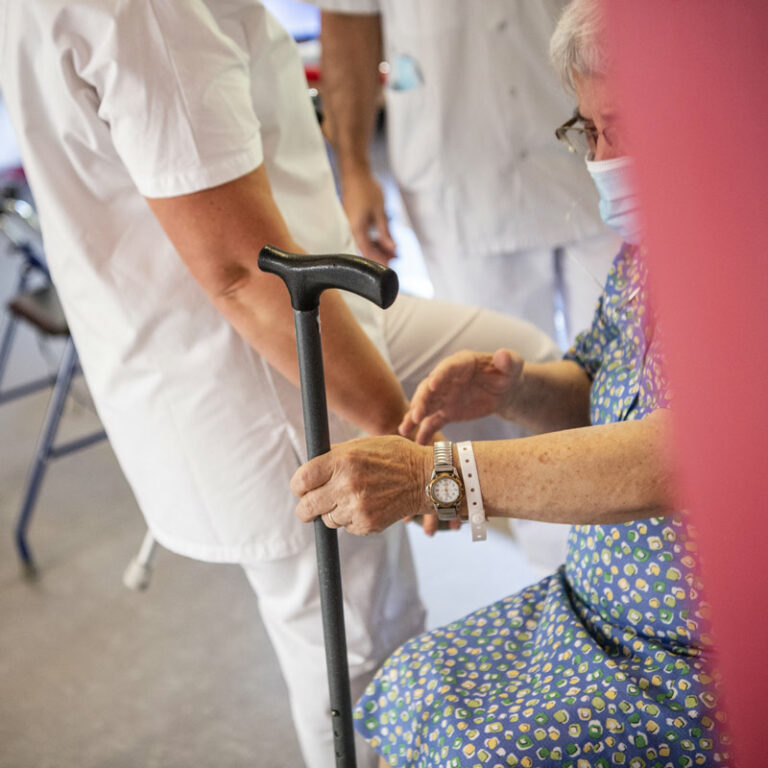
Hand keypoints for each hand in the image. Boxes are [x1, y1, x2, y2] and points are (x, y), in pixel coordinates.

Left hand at [291, 436, 431, 534]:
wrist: (425, 478)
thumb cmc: (392, 457)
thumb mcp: (360, 446)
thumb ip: (332, 456)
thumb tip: (307, 470)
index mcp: (341, 460)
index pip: (300, 481)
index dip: (298, 487)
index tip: (302, 489)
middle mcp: (346, 484)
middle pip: (305, 508)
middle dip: (305, 508)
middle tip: (310, 505)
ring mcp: (356, 507)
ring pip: (326, 519)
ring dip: (332, 512)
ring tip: (352, 498)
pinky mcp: (367, 524)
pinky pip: (346, 527)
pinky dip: (352, 520)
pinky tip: (367, 505)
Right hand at [341, 170, 395, 264]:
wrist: (354, 173)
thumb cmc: (366, 189)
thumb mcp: (380, 212)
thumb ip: (385, 232)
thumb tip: (392, 248)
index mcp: (357, 229)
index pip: (368, 252)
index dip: (380, 261)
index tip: (391, 265)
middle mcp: (352, 229)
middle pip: (367, 249)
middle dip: (381, 255)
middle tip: (396, 259)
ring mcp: (352, 225)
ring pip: (366, 242)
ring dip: (379, 247)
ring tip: (393, 250)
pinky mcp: (354, 220)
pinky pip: (364, 235)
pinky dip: (374, 238)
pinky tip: (384, 240)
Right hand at [399, 349, 524, 443]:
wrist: (504, 391)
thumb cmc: (508, 373)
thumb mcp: (513, 365)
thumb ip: (508, 360)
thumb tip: (502, 354)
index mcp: (461, 363)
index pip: (447, 367)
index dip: (440, 375)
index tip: (433, 384)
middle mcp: (447, 378)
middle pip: (429, 388)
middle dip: (421, 400)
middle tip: (417, 414)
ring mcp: (444, 396)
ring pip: (426, 405)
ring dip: (415, 416)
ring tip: (405, 429)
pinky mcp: (446, 412)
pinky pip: (433, 421)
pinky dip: (424, 431)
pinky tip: (418, 442)